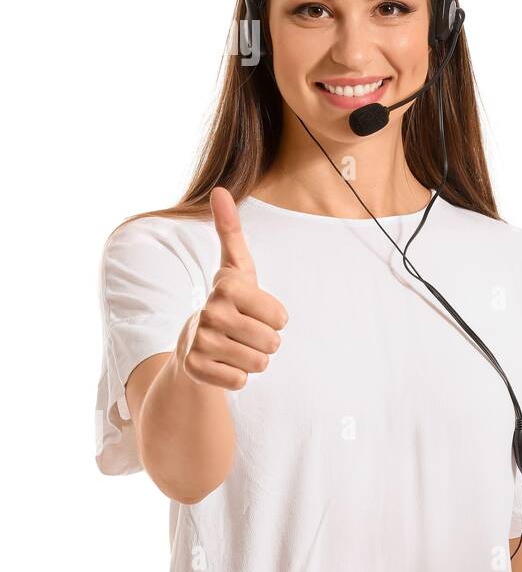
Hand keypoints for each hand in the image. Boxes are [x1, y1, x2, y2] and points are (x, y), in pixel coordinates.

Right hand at [177, 187, 288, 389]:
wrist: (189, 346)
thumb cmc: (226, 302)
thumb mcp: (235, 268)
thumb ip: (231, 231)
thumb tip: (220, 189)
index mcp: (227, 287)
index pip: (282, 317)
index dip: (275, 318)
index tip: (253, 310)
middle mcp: (210, 312)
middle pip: (273, 342)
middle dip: (266, 341)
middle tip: (244, 333)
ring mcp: (200, 342)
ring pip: (259, 363)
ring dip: (252, 359)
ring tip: (233, 347)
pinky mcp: (195, 370)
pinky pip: (241, 381)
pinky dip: (236, 377)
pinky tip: (221, 363)